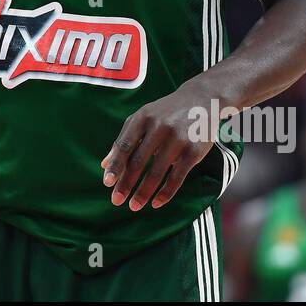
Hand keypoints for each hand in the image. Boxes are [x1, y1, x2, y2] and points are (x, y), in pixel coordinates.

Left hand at [100, 86, 215, 211]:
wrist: (201, 99)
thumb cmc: (165, 112)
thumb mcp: (143, 118)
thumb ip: (124, 140)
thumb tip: (104, 166)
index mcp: (142, 118)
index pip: (124, 145)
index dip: (115, 166)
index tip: (107, 183)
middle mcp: (159, 127)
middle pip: (138, 161)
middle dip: (126, 184)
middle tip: (117, 201)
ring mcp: (177, 139)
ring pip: (157, 172)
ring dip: (143, 192)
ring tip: (134, 206)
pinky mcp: (194, 151)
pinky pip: (177, 177)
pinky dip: (165, 193)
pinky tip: (156, 203)